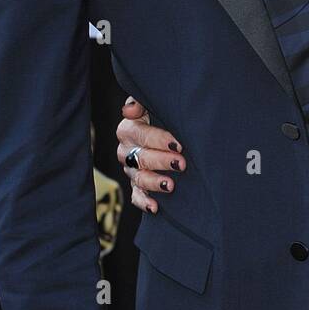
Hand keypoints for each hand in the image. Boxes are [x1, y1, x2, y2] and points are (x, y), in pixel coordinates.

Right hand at [116, 96, 184, 213]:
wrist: (175, 136)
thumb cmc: (165, 115)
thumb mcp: (156, 104)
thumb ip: (142, 101)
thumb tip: (129, 110)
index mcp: (129, 129)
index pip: (139, 134)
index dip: (158, 139)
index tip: (178, 144)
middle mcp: (127, 150)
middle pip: (140, 157)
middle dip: (161, 161)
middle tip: (181, 163)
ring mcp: (131, 170)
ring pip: (138, 177)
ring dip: (154, 182)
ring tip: (171, 185)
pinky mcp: (137, 186)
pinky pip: (136, 196)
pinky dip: (144, 202)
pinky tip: (155, 207)